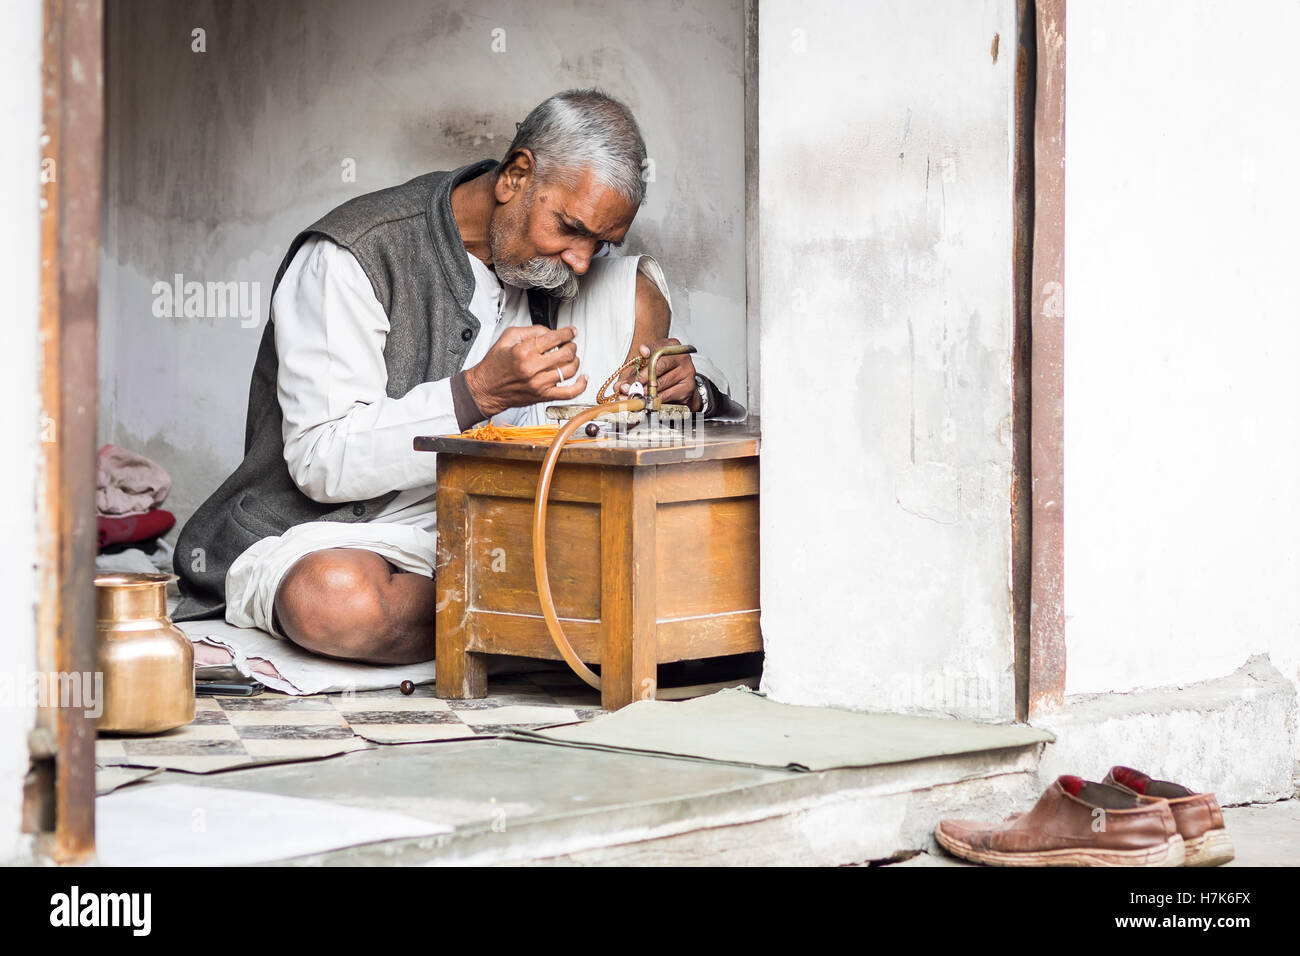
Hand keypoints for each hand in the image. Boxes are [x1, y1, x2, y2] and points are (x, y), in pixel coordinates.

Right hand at [464, 325, 587, 416]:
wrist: (486, 389)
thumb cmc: (495, 365)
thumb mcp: (508, 337)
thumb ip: (531, 331)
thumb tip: (551, 331)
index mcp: (524, 351)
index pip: (554, 338)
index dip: (567, 333)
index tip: (571, 331)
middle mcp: (532, 368)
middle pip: (565, 353)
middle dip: (571, 346)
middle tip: (570, 344)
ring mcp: (539, 384)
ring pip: (569, 370)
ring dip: (575, 360)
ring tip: (571, 357)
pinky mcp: (543, 396)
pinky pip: (568, 393)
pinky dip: (580, 385)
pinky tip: (583, 378)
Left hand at [618, 337, 700, 410]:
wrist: (681, 387)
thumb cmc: (663, 373)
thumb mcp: (648, 366)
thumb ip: (634, 372)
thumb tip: (619, 386)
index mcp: (671, 346)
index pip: (655, 350)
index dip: (645, 355)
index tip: (638, 358)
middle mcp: (681, 357)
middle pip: (657, 367)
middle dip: (639, 379)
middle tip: (626, 388)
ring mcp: (686, 372)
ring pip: (660, 384)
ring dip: (642, 392)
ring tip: (631, 396)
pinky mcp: (687, 388)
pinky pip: (666, 395)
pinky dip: (652, 400)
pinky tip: (644, 402)